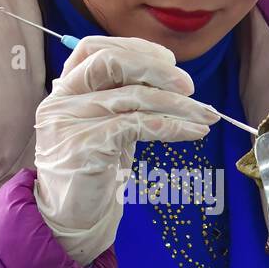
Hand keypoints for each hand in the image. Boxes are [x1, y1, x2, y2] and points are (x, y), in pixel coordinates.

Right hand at [33, 34, 219, 266]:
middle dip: (157, 69)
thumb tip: (171, 76)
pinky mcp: (86, 147)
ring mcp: (70, 123)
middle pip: (111, 62)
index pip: (94, 49)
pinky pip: (138, 126)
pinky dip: (173, 127)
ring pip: (133, 97)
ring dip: (178, 105)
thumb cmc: (93, 172)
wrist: (70, 220)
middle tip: (190, 87)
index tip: (169, 60)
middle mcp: (61, 101)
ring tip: (206, 116)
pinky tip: (193, 132)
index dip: (134, 48)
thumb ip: (124, 98)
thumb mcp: (106, 127)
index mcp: (64, 90)